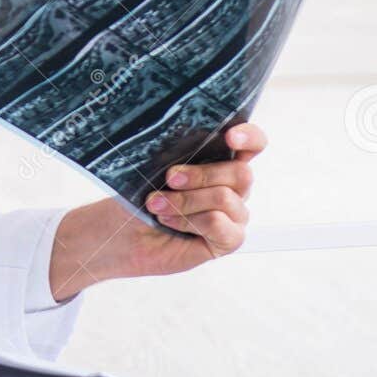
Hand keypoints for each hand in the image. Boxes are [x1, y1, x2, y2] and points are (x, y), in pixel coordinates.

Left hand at [47, 122, 267, 301]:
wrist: (121, 231)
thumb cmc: (139, 194)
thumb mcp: (156, 166)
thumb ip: (179, 152)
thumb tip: (185, 138)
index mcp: (223, 160)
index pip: (254, 144)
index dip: (249, 138)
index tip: (229, 137)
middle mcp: (234, 188)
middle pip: (242, 173)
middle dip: (201, 174)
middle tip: (169, 178)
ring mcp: (234, 215)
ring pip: (225, 198)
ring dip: (186, 201)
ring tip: (157, 204)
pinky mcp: (227, 240)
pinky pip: (219, 224)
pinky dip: (188, 220)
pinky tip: (168, 221)